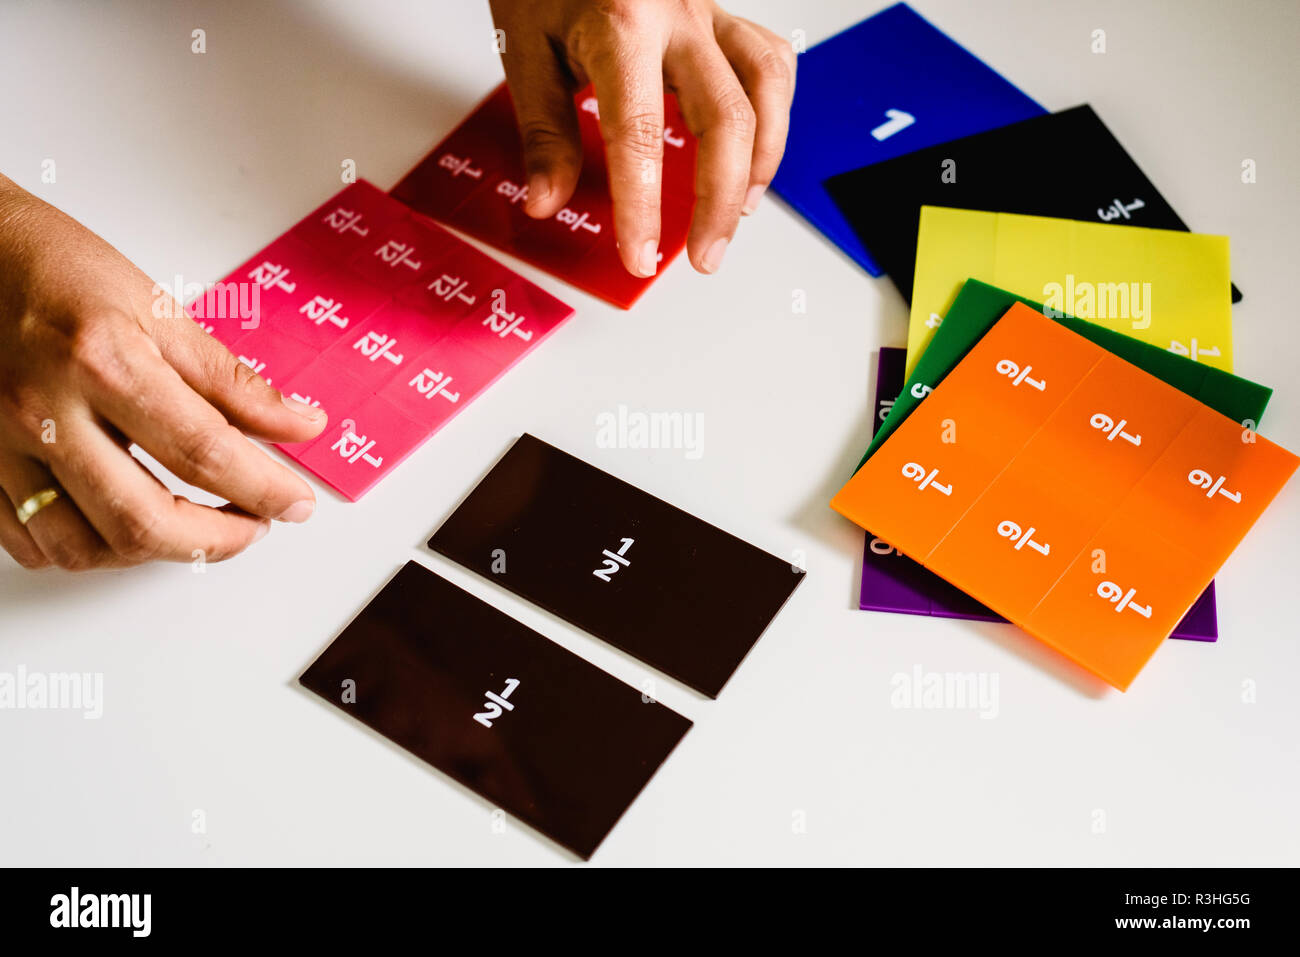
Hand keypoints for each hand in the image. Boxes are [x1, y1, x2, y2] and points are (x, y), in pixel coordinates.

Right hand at [0, 175, 326, 569]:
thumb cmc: (57, 270)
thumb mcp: (158, 310)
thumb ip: (231, 381)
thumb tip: (300, 425)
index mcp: (102, 361)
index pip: (203, 451)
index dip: (262, 488)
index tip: (295, 503)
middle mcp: (43, 409)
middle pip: (142, 521)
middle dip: (216, 542)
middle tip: (254, 526)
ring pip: (82, 548)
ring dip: (152, 554)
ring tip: (195, 529)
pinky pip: (29, 544)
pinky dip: (87, 550)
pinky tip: (122, 526)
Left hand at [488, 0, 794, 276]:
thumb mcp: (524, 47)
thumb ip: (544, 130)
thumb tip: (547, 200)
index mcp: (621, 24)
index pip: (639, 134)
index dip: (643, 207)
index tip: (638, 254)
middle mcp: (677, 14)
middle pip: (726, 120)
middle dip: (719, 203)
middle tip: (702, 255)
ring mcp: (708, 10)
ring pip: (766, 89)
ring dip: (760, 162)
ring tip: (738, 213)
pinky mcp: (722, 12)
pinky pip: (770, 60)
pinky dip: (773, 112)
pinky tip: (754, 150)